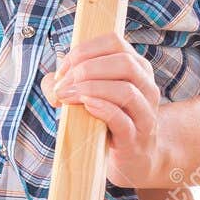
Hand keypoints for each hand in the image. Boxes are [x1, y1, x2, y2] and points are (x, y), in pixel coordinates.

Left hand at [40, 31, 165, 188]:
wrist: (132, 157)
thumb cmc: (107, 120)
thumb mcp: (89, 94)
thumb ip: (67, 82)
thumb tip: (53, 82)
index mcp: (136, 67)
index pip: (115, 42)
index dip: (85, 50)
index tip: (63, 68)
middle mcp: (146, 86)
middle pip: (124, 62)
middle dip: (87, 69)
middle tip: (63, 85)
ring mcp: (145, 112)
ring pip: (126, 90)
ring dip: (91, 89)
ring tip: (68, 97)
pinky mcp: (137, 137)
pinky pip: (122, 119)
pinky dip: (101, 109)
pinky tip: (85, 106)